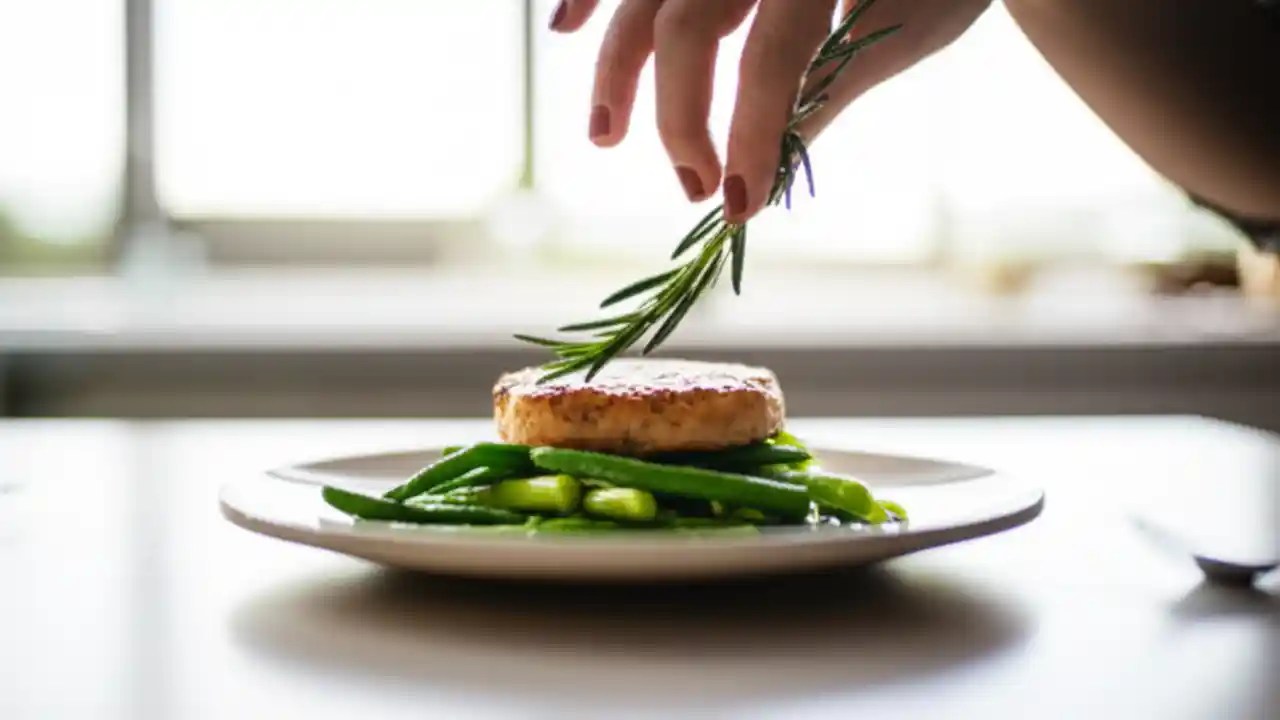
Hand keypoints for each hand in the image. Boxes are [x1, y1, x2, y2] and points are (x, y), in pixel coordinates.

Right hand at [550, 0, 991, 222]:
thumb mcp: (909, 28)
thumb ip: (832, 86)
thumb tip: (768, 167)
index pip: (770, 59)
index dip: (748, 136)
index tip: (737, 205)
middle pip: (688, 27)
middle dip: (681, 117)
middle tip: (694, 187)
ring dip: (617, 66)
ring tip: (604, 135)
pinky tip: (563, 27)